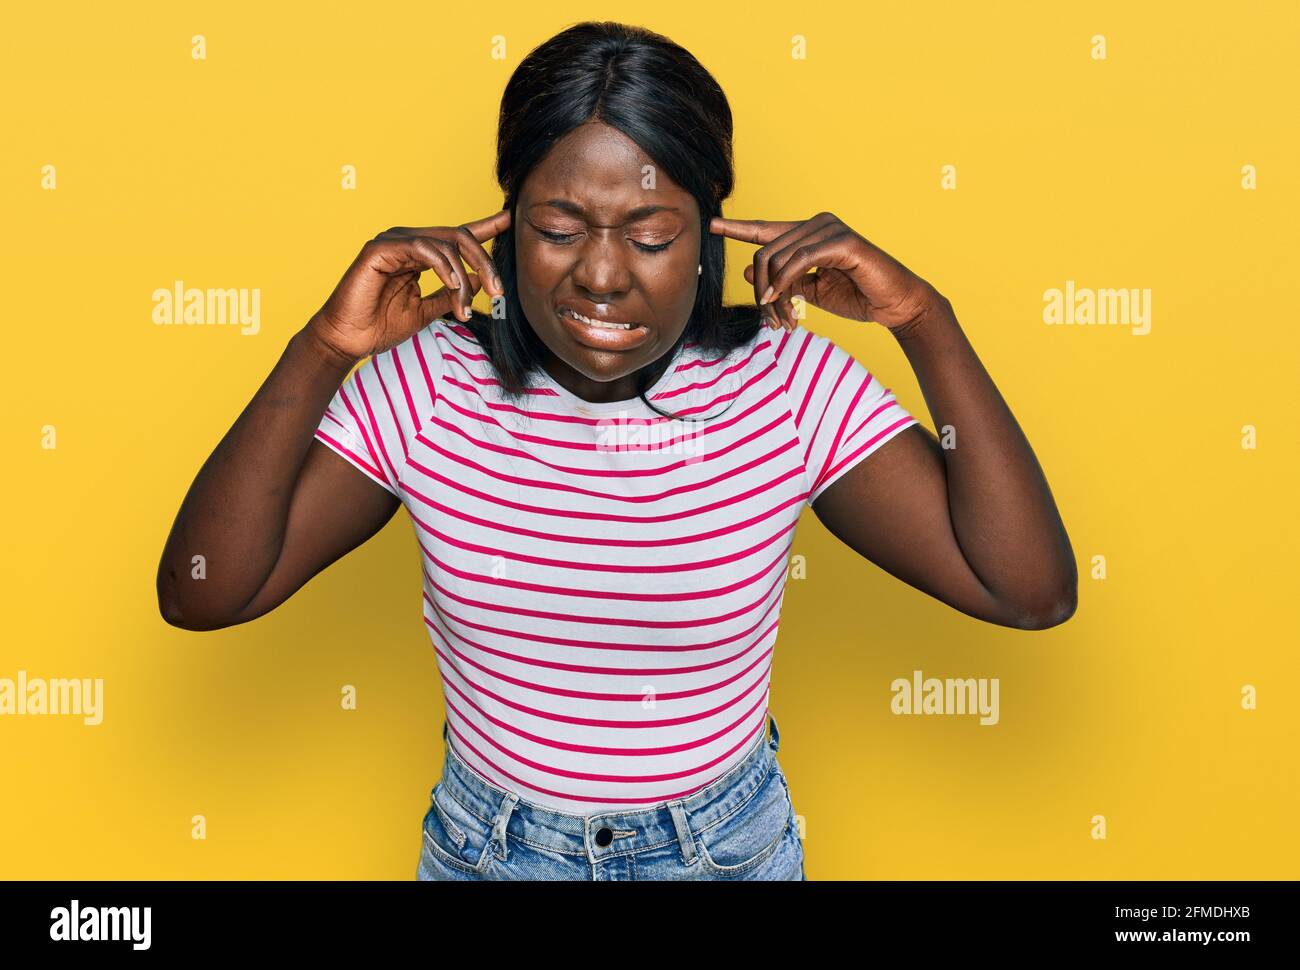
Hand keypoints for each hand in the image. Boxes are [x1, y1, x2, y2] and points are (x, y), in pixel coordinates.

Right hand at [307, 209, 511, 361]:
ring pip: (445, 243)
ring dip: (463, 276)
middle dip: (484, 262)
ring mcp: (394, 242)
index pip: (456, 237)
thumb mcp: (427, 310)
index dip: (484, 227)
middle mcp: (408, 242)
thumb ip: (451, 294)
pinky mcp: (380, 248)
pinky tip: (453, 285)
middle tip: (498, 291)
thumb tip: (479, 281)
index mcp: (419, 255)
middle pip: (459, 237)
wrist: (348, 340)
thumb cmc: (380, 326)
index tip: (508, 219)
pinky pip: (422, 248)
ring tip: (465, 305)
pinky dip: (443, 266)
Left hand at [709, 211, 938, 332]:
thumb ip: (782, 281)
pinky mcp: (842, 241)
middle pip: (765, 251)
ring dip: (774, 295)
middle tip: (770, 320)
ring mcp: (830, 229)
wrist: (895, 305)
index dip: (738, 228)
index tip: (711, 225)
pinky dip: (786, 282)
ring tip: (782, 320)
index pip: (766, 229)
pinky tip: (782, 300)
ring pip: (778, 257)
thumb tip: (748, 274)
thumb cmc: (857, 297)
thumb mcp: (810, 292)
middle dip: (761, 290)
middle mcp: (817, 224)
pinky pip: (800, 260)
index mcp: (809, 234)